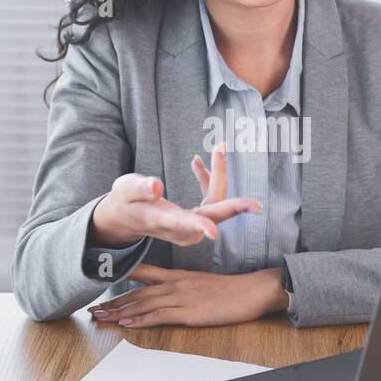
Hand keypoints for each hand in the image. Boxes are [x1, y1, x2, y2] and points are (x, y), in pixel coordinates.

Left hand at [87, 263, 286, 327]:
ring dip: (120, 312)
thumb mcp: (202, 283)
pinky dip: (141, 320)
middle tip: (93, 309)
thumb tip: (169, 296)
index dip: (121, 281)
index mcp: (178, 276)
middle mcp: (175, 284)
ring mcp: (182, 298)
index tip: (102, 288)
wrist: (252, 290)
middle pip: (137, 292)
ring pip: (143, 304)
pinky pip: (160, 316)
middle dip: (113, 302)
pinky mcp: (189, 312)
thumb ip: (183, 287)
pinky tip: (127, 324)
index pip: (144, 274)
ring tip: (101, 317)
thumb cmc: (231, 290)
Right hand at [89, 143, 260, 247]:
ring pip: (214, 204)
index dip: (199, 225)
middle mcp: (180, 228)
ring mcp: (189, 227)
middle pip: (211, 216)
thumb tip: (156, 185)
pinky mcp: (194, 221)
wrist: (125, 218)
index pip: (182, 223)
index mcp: (161, 221)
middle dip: (233, 207)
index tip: (214, 231)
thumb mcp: (125, 190)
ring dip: (218, 177)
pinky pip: (210, 201)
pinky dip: (208, 180)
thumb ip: (139, 188)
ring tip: (218, 148)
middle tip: (255, 205)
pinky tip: (198, 162)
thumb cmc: (125, 202)